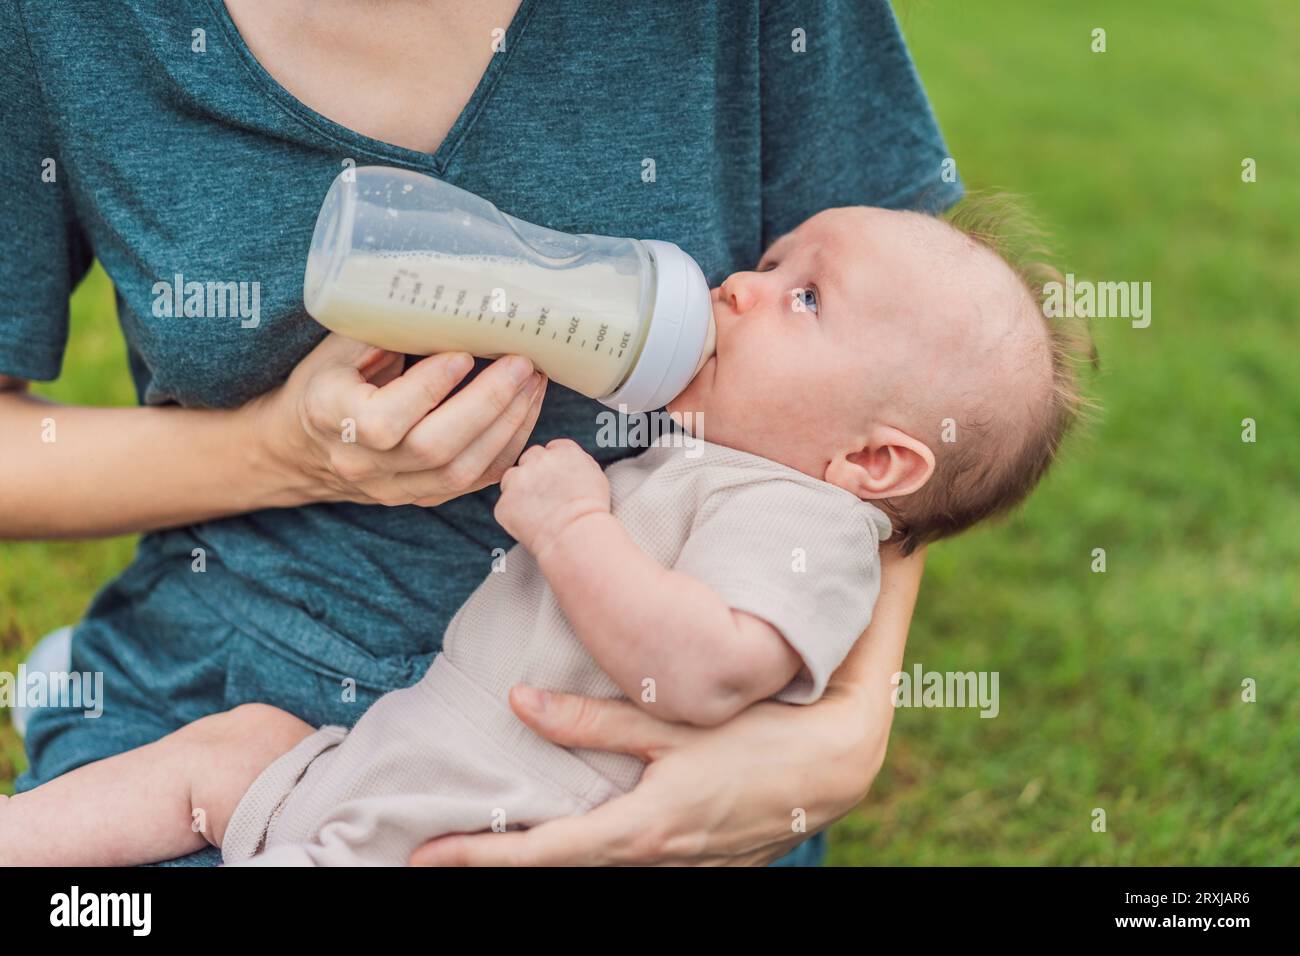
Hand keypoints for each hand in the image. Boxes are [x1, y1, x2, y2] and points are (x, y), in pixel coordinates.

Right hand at [249, 333, 546, 506]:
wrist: (302, 446)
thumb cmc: (327, 382)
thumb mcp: (338, 348)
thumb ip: (384, 332)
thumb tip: (450, 301)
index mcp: (330, 416)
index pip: (384, 419)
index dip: (430, 388)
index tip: (465, 354)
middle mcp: (361, 462)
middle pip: (433, 448)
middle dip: (487, 403)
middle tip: (521, 363)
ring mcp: (394, 488)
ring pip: (461, 470)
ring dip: (508, 424)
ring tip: (533, 382)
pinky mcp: (423, 497)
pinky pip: (476, 480)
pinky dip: (509, 445)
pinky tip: (526, 409)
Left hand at [410, 546, 926, 865]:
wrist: (835, 768)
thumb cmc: (756, 741)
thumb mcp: (673, 726)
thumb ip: (594, 720)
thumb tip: (519, 704)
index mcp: (638, 830)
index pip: (540, 854)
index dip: (478, 857)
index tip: (425, 856)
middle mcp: (652, 862)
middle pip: (558, 870)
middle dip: (495, 863)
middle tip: (437, 853)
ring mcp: (680, 870)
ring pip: (594, 871)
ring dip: (542, 860)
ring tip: (494, 844)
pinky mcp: (700, 865)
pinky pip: (631, 865)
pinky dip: (589, 856)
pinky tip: (576, 838)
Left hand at [494, 438, 610, 556]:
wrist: (577, 535)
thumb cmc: (592, 512)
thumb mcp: (596, 476)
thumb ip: (578, 461)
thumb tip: (565, 460)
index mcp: (562, 450)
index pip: (551, 449)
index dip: (553, 466)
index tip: (557, 481)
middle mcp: (537, 459)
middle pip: (529, 459)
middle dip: (534, 474)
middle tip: (545, 497)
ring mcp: (517, 480)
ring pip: (512, 479)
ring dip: (519, 490)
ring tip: (537, 513)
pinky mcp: (504, 503)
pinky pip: (506, 506)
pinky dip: (514, 515)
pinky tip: (531, 526)